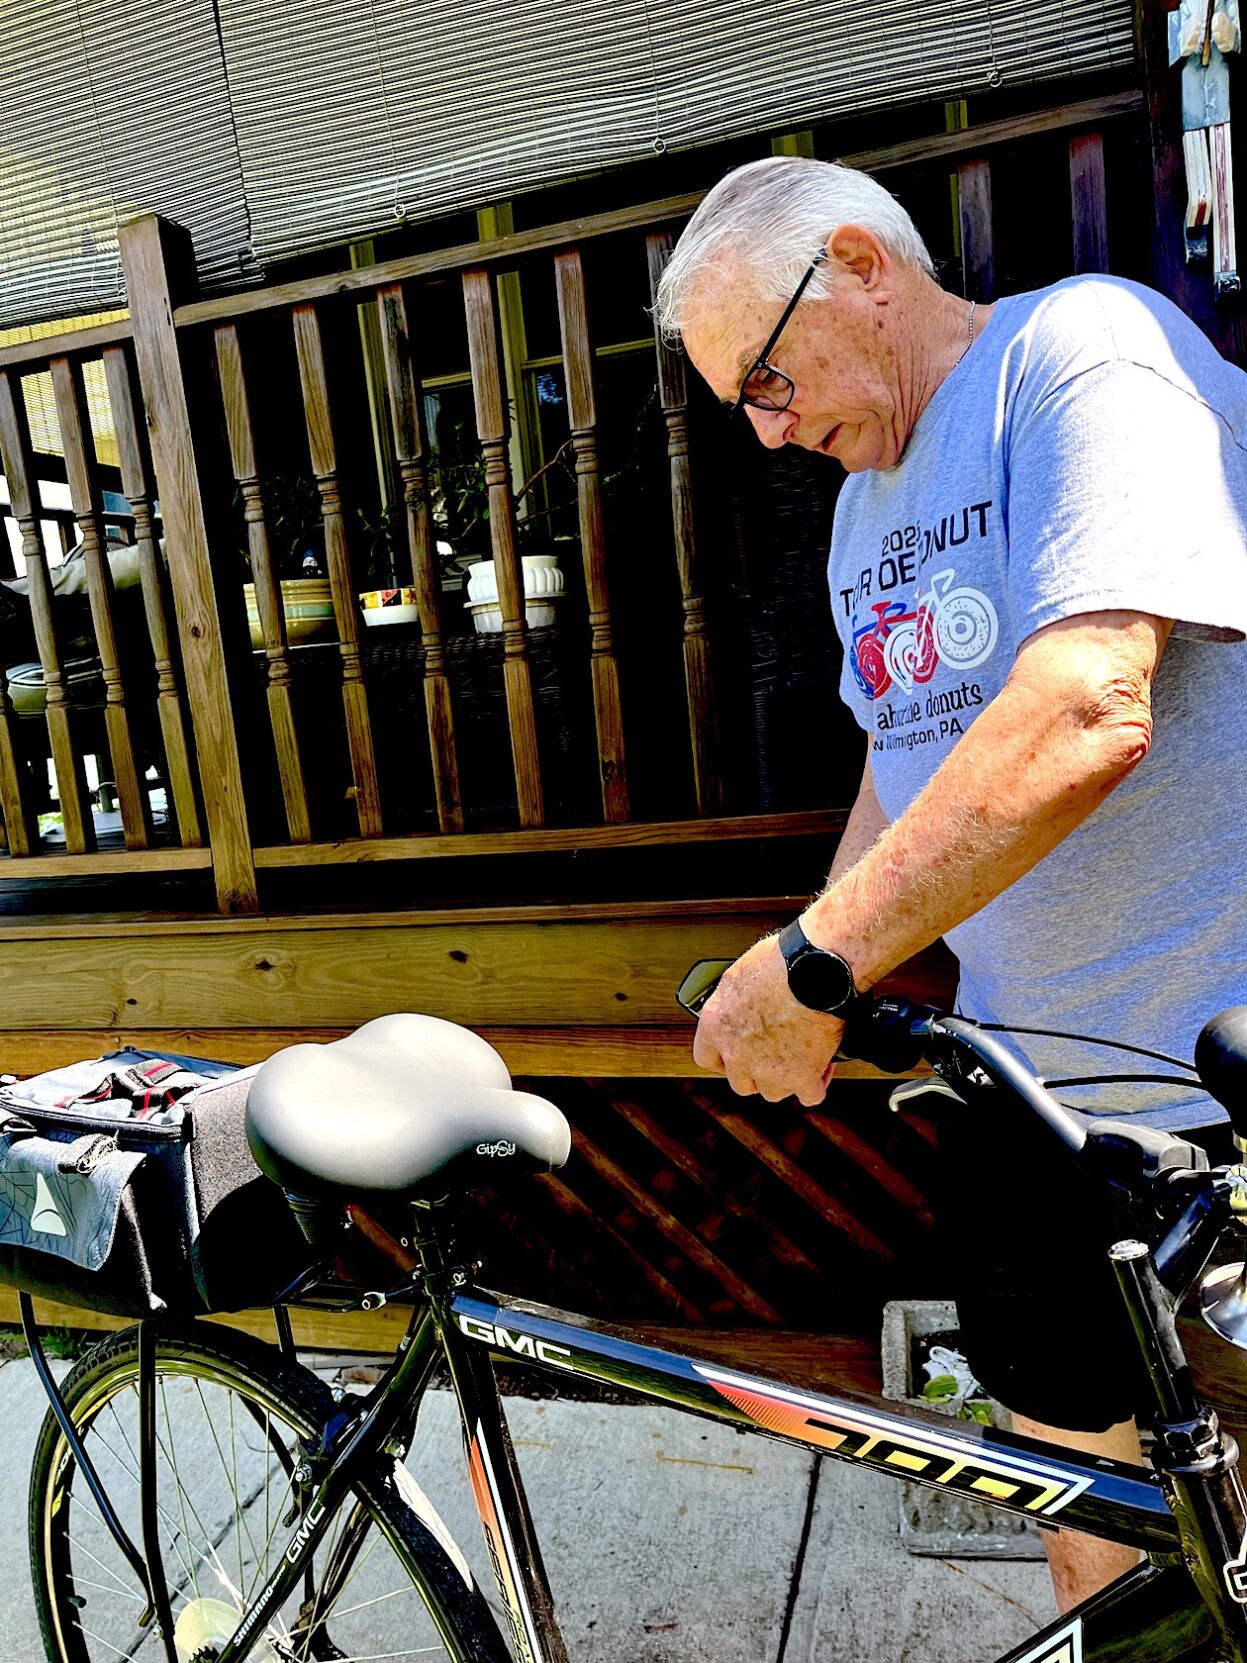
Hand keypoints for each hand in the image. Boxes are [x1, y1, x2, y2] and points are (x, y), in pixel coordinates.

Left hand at [692, 934, 843, 1105]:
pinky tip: (822, 1068)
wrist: (815, 968)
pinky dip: (817, 1084)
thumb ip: (736, 997)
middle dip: (757, 1071)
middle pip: (741, 1082)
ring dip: (785, 1078)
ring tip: (800, 1057)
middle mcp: (737, 1053)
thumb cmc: (781, 959)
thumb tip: (743, 999)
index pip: (706, 1057)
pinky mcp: (801, 1077)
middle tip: (774, 1053)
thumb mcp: (742, 972)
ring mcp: (768, 1070)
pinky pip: (810, 1095)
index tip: (735, 1055)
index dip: (723, 1059)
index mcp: (715, 1024)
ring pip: (773, 1092)